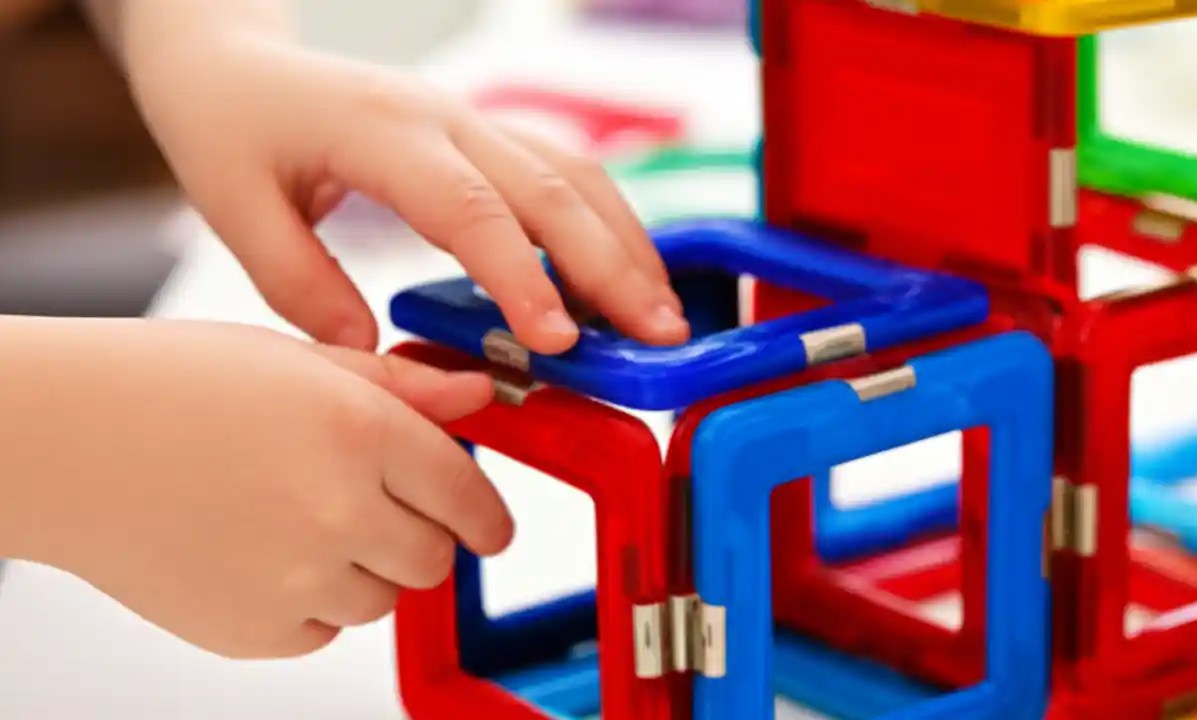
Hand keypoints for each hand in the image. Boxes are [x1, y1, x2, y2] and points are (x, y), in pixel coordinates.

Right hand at [0, 318, 510, 657]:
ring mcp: (296, 577)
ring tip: (297, 519)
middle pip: (434, 559)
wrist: (64, 441)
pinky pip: (323, 631)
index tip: (489, 527)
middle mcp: (338, 510)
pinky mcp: (255, 630)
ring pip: (382, 599)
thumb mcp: (300, 362)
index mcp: (359, 431)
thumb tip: (479, 399)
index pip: (468, 496)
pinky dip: (310, 602)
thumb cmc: (170, 388)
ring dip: (364, 569)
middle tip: (377, 507)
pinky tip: (262, 551)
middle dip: (422, 536)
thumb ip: (403, 388)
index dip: (487, 516)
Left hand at [120, 20, 689, 352]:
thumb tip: (372, 353)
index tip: (557, 342)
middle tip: (658, 337)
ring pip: (574, 175)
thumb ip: (299, 283)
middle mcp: (445, 117)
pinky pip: (564, 172)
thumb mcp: (234, 206)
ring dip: (627, 244)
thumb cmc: (229, 127)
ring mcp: (473, 120)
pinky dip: (606, 225)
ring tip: (663, 314)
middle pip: (551, 188)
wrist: (237, 61)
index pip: (470, 208)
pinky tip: (627, 273)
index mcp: (382, 132)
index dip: (522, 275)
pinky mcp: (485, 136)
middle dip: (613, 266)